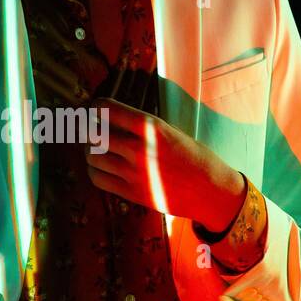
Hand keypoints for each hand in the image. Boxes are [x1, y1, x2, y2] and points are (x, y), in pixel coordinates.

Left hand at [84, 95, 244, 228]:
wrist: (211, 191)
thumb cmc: (194, 157)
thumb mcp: (170, 132)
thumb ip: (141, 127)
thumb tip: (108, 120)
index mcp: (151, 128)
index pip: (107, 109)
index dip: (95, 107)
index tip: (93, 108)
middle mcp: (140, 149)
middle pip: (94, 134)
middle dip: (89, 129)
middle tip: (91, 129)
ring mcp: (134, 173)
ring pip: (92, 157)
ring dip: (90, 151)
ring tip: (97, 149)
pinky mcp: (132, 194)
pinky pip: (98, 179)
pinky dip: (94, 170)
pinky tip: (102, 167)